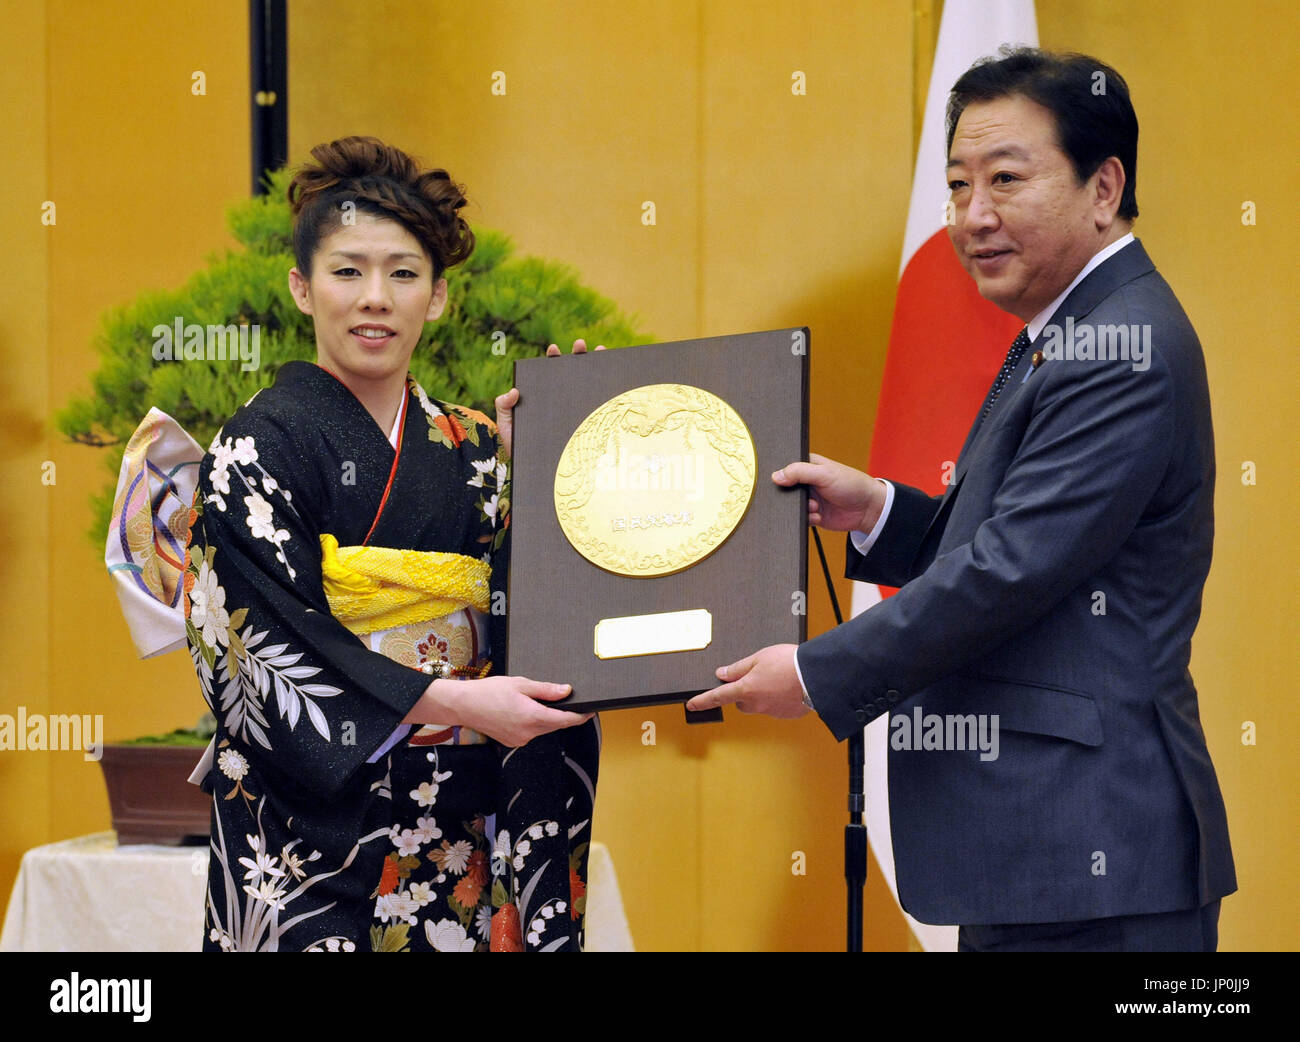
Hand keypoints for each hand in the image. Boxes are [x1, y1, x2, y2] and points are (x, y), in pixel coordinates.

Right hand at [405, 675, 592, 747]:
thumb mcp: (521, 684)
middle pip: (555, 725)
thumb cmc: (489, 691)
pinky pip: (531, 733)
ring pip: (543, 729)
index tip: (591, 711)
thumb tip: (567, 691)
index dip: (581, 716)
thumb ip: (546, 690)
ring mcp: (520, 740)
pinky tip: (525, 711)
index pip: (565, 720)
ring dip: (548, 719)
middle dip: (564, 715)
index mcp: (532, 717)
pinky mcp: (512, 741)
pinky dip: (534, 723)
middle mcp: (528, 733)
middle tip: (568, 701)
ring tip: (539, 702)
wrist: (463, 705)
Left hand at [494, 339, 605, 459]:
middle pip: (571, 372)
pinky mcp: (584, 423)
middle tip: (581, 345)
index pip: (548, 372)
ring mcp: (572, 410)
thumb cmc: (517, 446)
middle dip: (578, 355)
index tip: (554, 349)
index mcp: (542, 395)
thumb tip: (513, 390)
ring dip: (596, 366)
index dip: (553, 358)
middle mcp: (559, 400)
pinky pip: (596, 406)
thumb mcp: (505, 424)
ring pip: (587, 385)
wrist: (532, 469)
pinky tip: (612, 381)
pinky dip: (606, 391)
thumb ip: (503, 406)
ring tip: (599, 351)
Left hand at [685, 644, 808, 718]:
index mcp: (746, 689)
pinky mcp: (786, 714)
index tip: (692, 705)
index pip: (718, 697)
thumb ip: (738, 668)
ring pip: (758, 704)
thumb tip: (722, 674)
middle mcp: (756, 704)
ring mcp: (771, 711)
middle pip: (740, 702)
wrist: (817, 675)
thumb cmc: (789, 663)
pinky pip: (775, 707)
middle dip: (743, 692)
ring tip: (778, 678)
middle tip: (756, 676)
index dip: (703, 701)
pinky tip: (787, 687)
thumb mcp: (759, 657)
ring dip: (762, 694)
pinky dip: (777, 699)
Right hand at [772, 452, 885, 531]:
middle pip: (786, 490)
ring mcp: (808, 498)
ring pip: (792, 506)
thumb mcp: (824, 473)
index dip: (783, 477)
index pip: (786, 469)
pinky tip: (819, 516)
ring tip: (816, 507)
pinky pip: (801, 519)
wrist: (867, 509)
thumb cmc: (852, 484)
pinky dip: (808, 519)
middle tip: (805, 499)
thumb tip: (776, 475)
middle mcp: (806, 482)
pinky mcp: (812, 514)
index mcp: (807, 466)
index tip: (786, 484)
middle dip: (792, 497)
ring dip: (802, 509)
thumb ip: (799, 472)